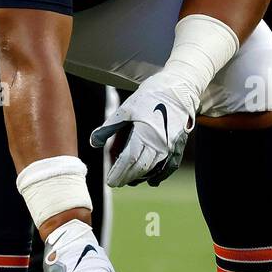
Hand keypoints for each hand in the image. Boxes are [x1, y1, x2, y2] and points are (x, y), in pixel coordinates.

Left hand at [90, 73, 196, 187]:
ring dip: (140, 177)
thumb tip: (93, 143)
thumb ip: (109, 128)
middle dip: (127, 177)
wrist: (178, 89)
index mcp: (144, 133)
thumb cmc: (148, 97)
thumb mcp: (125, 109)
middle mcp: (159, 143)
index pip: (129, 159)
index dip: (119, 172)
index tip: (110, 181)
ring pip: (154, 169)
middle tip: (116, 182)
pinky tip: (150, 180)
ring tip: (128, 180)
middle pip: (141, 167)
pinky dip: (159, 175)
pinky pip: (168, 167)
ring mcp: (170, 146)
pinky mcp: (178, 146)